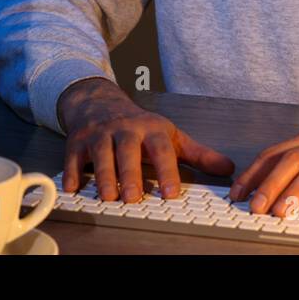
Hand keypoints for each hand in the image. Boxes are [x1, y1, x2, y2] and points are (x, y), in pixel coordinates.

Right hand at [57, 78, 234, 201]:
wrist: (99, 101)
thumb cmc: (139, 125)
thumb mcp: (170, 135)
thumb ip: (198, 154)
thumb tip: (227, 168)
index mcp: (151, 129)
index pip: (161, 150)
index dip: (167, 171)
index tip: (171, 193)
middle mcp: (125, 129)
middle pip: (127, 151)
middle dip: (130, 174)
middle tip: (133, 197)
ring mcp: (100, 133)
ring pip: (100, 154)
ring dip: (103, 175)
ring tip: (108, 196)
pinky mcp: (77, 140)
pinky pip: (73, 156)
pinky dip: (71, 172)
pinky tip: (73, 188)